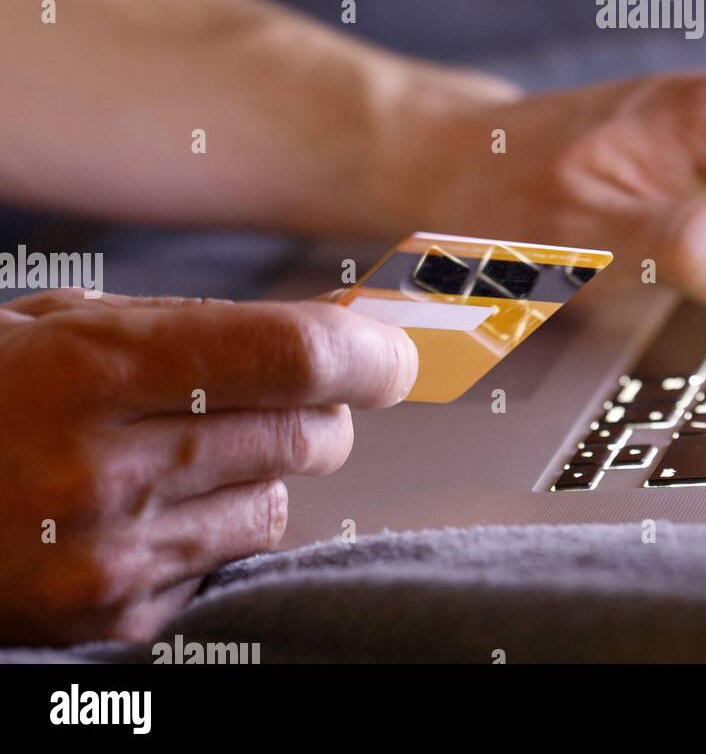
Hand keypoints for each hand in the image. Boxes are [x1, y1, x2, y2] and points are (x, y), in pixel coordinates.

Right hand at [0, 291, 416, 644]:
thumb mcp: (66, 323)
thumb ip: (200, 324)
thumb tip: (343, 326)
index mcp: (93, 369)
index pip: (292, 357)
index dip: (367, 351)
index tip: (395, 353)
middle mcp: (104, 472)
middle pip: (305, 436)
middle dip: (317, 411)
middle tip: (276, 395)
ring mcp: (106, 562)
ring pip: (274, 506)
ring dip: (257, 473)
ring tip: (174, 454)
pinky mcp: (107, 626)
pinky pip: (224, 567)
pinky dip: (210, 534)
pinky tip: (142, 512)